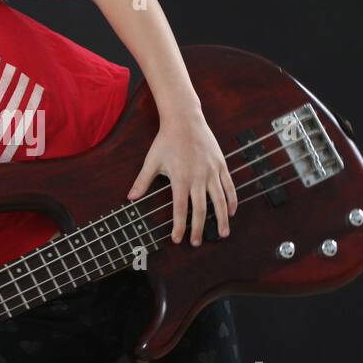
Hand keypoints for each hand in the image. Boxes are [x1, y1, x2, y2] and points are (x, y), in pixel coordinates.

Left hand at [126, 109, 237, 244]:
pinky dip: (231, 200)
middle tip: (197, 243)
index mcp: (180, 179)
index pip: (180, 209)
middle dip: (199, 229)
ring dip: (222, 219)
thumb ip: (142, 181)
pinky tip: (231, 212)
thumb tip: (130, 198)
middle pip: (201, 210)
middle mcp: (198, 178)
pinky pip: (229, 186)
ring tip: (222, 234)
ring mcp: (212, 172)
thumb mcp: (151, 161)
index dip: (179, 227)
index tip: (177, 240)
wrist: (184, 119)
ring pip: (220, 201)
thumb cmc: (166, 140)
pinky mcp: (221, 165)